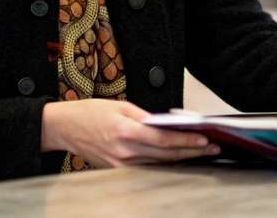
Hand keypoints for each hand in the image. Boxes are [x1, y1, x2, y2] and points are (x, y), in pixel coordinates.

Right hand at [41, 99, 218, 166]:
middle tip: (213, 148)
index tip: (205, 139)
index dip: (186, 141)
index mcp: (124, 131)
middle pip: (165, 155)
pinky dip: (164, 163)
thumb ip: (145, 117)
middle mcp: (124, 151)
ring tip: (202, 153)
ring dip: (182, 159)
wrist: (63, 128)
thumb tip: (168, 124)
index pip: (163, 140)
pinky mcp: (117, 170)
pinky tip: (178, 159)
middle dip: (192, 152)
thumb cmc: (89, 113)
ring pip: (159, 164)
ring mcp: (120, 164)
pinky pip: (146, 168)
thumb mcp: (120, 106)